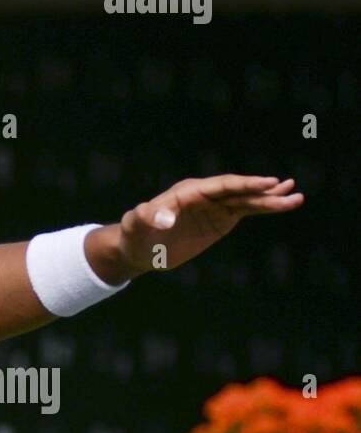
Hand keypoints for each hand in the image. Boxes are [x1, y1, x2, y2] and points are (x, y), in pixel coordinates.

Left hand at [88, 175, 303, 281]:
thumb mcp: (136, 224)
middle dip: (263, 190)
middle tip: (290, 187)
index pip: (220, 185)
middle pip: (238, 190)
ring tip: (297, 197)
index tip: (266, 183)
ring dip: (270, 199)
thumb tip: (163, 217)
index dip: (243, 184)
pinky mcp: (219, 220)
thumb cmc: (135, 233)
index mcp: (187, 192)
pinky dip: (263, 209)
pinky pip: (245, 211)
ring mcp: (213, 207)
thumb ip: (146, 217)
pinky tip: (281, 205)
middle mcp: (203, 195)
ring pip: (246, 200)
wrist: (139, 248)